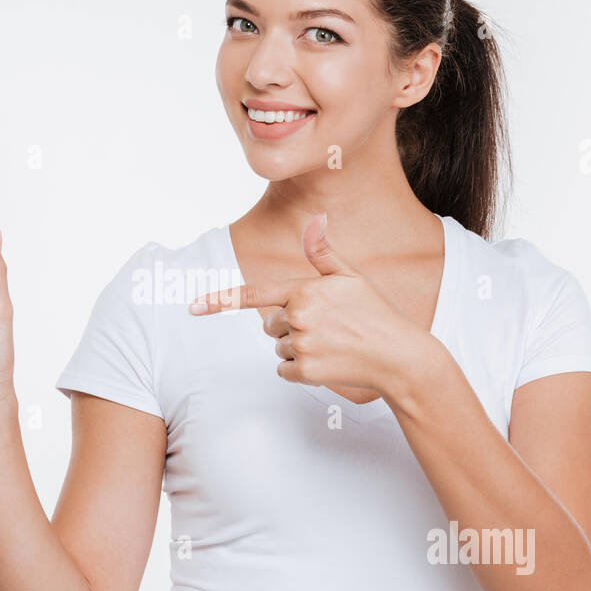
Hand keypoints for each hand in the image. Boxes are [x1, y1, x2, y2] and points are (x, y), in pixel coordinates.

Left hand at [188, 213, 428, 394]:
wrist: (398, 356)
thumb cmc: (376, 312)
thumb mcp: (350, 277)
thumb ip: (323, 253)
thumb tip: (315, 218)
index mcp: (304, 290)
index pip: (253, 294)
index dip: (220, 301)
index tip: (192, 307)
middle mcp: (298, 317)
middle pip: (269, 324)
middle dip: (289, 325)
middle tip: (326, 327)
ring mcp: (301, 346)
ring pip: (278, 347)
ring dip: (297, 348)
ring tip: (332, 344)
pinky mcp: (305, 372)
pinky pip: (284, 370)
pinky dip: (300, 370)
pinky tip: (328, 362)